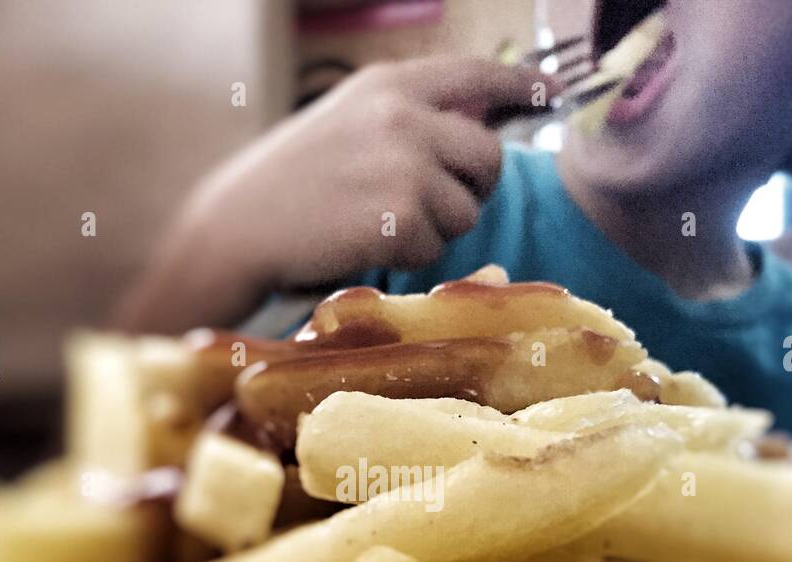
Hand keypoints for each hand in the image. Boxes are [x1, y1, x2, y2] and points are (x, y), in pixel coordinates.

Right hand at [116, 56, 553, 333]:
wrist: (240, 227)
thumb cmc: (290, 182)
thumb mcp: (347, 122)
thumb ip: (409, 117)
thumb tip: (478, 128)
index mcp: (391, 85)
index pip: (477, 75)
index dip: (521, 87)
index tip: (551, 93)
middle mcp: (405, 116)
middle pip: (488, 158)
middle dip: (474, 188)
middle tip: (437, 203)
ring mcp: (406, 165)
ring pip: (466, 211)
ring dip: (434, 228)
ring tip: (377, 223)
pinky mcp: (402, 217)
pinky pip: (437, 247)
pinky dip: (408, 255)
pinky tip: (365, 242)